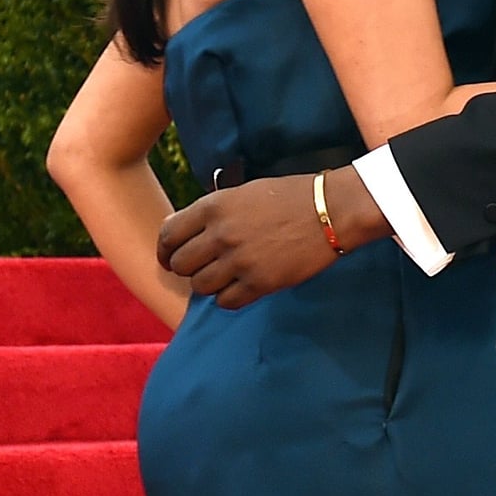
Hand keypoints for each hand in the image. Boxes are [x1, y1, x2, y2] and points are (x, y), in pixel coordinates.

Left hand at [158, 169, 387, 306]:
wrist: (331, 211)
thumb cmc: (290, 197)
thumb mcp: (243, 193)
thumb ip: (214, 212)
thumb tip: (190, 233)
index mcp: (213, 207)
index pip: (168, 235)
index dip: (165, 250)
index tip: (170, 258)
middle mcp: (221, 234)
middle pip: (180, 264)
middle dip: (188, 269)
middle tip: (202, 268)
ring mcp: (239, 261)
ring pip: (200, 287)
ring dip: (209, 285)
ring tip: (224, 278)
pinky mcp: (260, 283)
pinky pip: (226, 302)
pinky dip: (228, 299)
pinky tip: (240, 289)